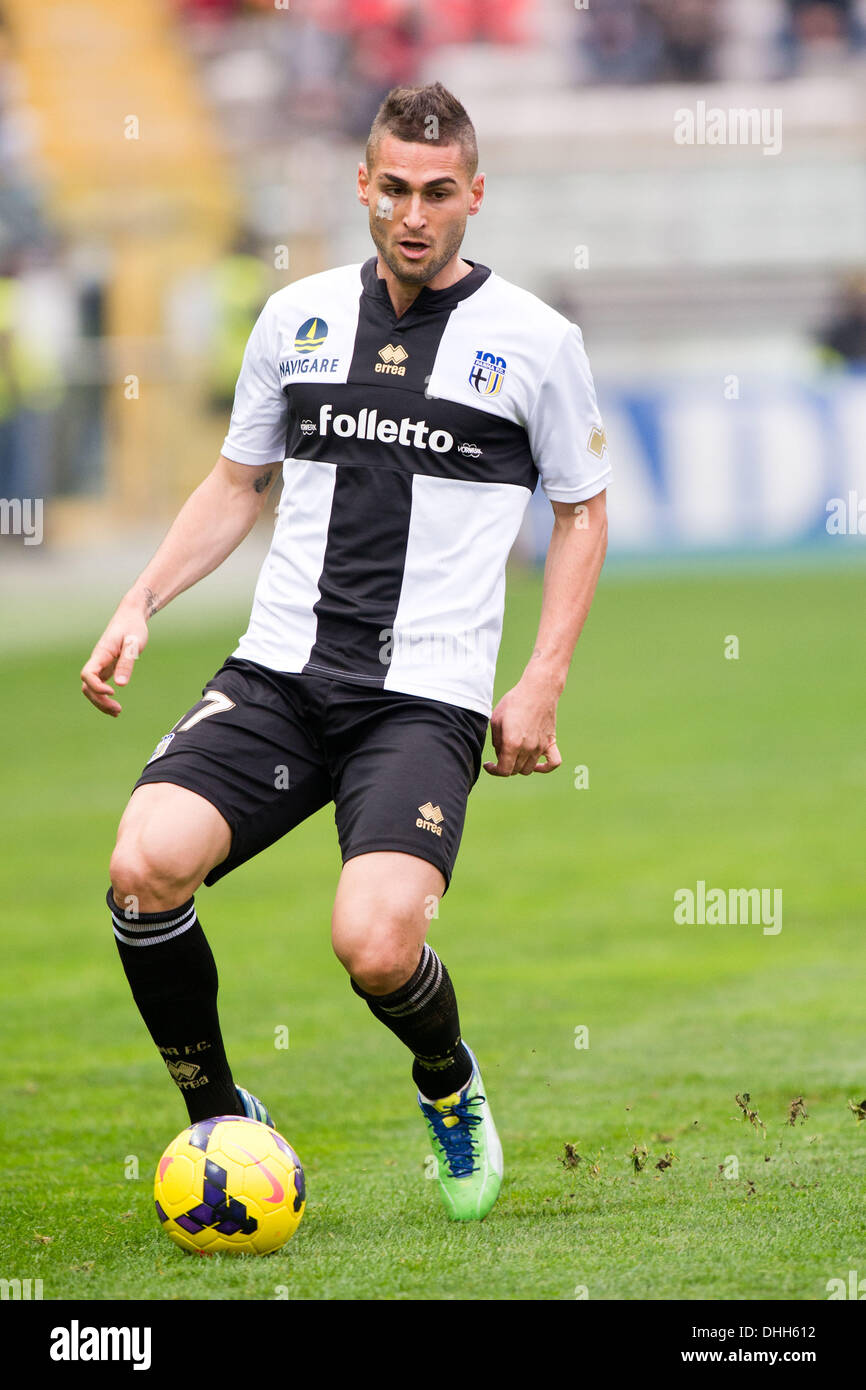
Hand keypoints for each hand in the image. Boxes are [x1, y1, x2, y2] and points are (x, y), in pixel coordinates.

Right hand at [80, 601, 149, 715]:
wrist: (131, 617)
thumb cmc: (133, 627)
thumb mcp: (133, 644)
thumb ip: (126, 662)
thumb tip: (120, 684)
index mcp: (101, 654)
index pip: (87, 674)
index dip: (96, 686)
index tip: (113, 692)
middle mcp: (97, 661)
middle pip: (87, 686)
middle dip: (99, 700)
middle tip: (118, 710)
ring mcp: (101, 665)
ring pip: (91, 688)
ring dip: (100, 702)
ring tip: (117, 712)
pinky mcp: (107, 668)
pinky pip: (99, 686)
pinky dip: (104, 698)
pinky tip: (115, 707)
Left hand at [483, 673, 562, 776]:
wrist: (538, 689)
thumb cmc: (514, 701)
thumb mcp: (496, 719)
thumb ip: (496, 741)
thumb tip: (501, 754)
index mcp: (512, 743)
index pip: (503, 771)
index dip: (494, 770)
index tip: (489, 764)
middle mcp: (527, 748)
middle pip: (515, 770)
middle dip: (505, 765)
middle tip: (501, 752)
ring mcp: (540, 746)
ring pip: (528, 769)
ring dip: (519, 765)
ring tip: (514, 753)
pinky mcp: (550, 742)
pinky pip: (553, 763)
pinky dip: (545, 768)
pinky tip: (537, 764)